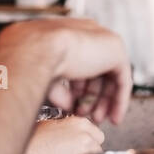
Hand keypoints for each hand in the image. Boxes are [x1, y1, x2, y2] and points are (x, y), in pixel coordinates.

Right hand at [0, 18, 132, 124]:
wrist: (35, 50)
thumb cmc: (30, 61)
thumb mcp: (46, 78)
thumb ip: (60, 90)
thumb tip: (69, 104)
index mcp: (69, 34)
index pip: (81, 63)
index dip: (81, 88)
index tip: (78, 105)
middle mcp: (87, 34)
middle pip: (97, 70)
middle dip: (93, 97)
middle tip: (90, 115)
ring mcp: (103, 40)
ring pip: (111, 76)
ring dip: (105, 102)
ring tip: (98, 119)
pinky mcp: (115, 51)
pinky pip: (123, 80)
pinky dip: (119, 100)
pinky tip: (114, 116)